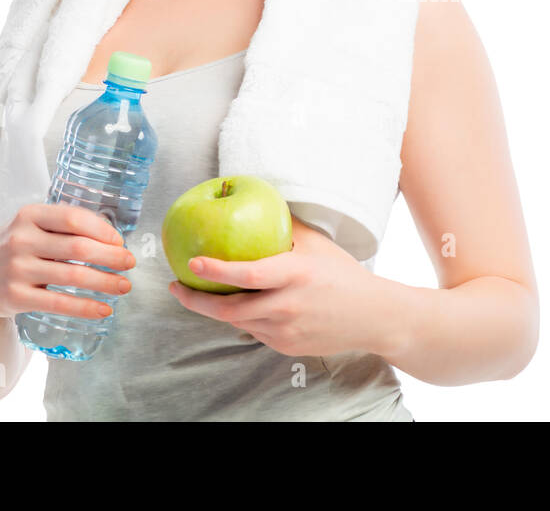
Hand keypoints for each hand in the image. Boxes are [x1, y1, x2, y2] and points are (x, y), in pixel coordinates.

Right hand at [0, 203, 135, 320]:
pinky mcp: (15, 297)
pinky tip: (104, 310)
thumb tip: (114, 241)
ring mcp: (16, 269)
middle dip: (111, 257)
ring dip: (105, 282)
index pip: (73, 218)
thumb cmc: (17, 247)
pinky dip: (85, 307)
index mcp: (29, 216)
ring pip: (72, 276)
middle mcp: (21, 240)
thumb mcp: (33, 227)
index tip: (120, 242)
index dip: (102, 230)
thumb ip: (65, 226)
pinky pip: (58, 303)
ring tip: (124, 286)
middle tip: (130, 263)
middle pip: (78, 248)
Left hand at [167, 216, 382, 357]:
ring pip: (237, 322)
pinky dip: (241, 317)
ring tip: (198, 293)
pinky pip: (253, 331)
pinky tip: (238, 304)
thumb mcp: (317, 244)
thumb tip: (255, 203)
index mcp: (295, 275)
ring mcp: (285, 330)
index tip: (191, 263)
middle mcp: (287, 306)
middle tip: (176, 287)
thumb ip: (285, 228)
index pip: (248, 275)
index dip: (217, 270)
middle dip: (195, 300)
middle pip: (229, 309)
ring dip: (215, 309)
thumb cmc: (343, 273)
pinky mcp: (285, 346)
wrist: (372, 316)